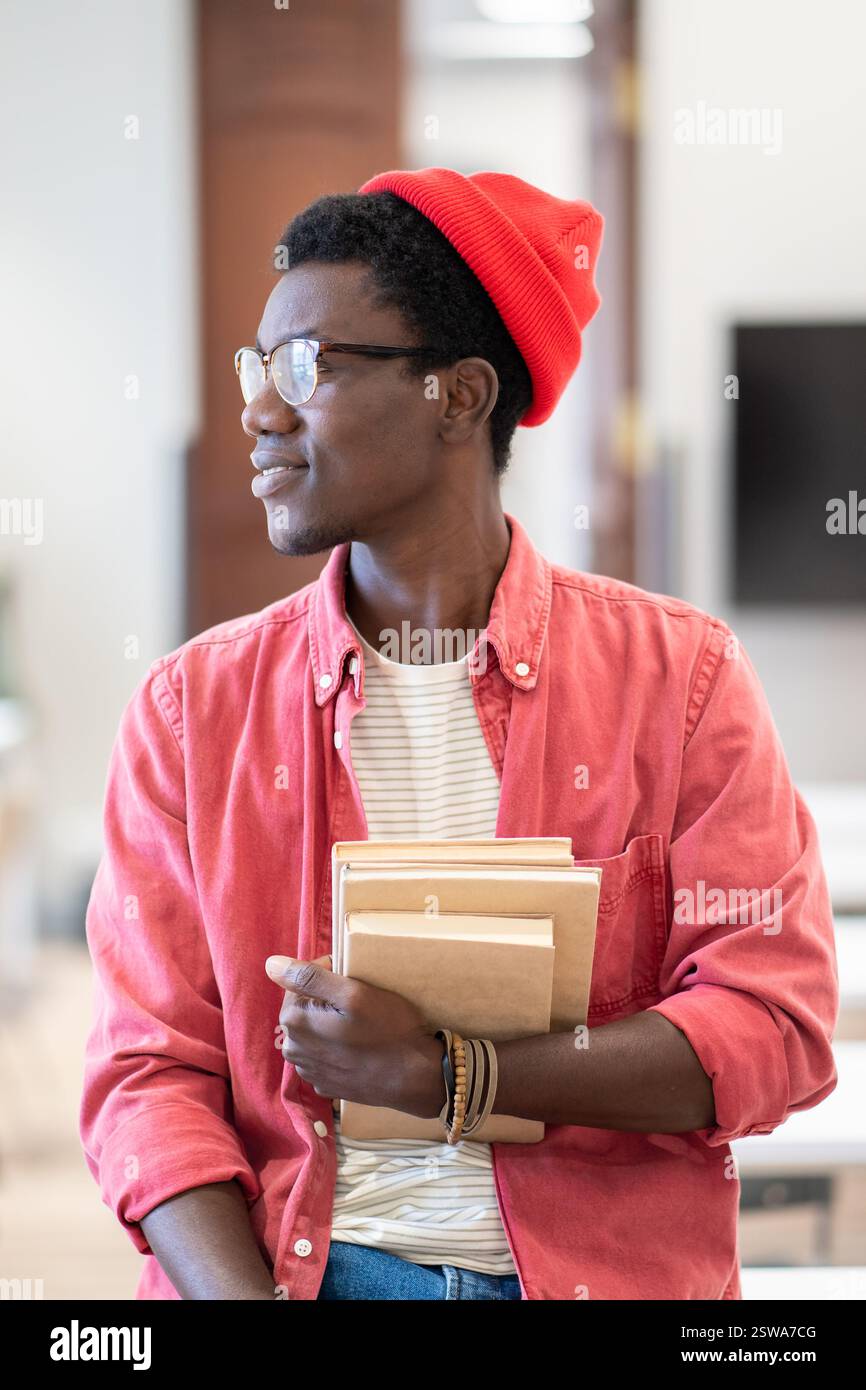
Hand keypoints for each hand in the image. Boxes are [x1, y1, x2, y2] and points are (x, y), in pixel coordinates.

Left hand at [265, 954, 445, 1118]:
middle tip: (359, 1003)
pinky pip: (323, 1056)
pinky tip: (359, 1048)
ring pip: (313, 1033)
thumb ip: (309, 977)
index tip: (352, 980)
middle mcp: (294, 1050)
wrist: (414, 1077)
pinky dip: (336, 1048)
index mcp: (295, 1022)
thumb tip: (271, 964)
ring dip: (330, 1025)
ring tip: (360, 1025)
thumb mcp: (353, 993)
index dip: (326, 975)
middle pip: (304, 1009)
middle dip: (326, 1002)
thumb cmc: (387, 1030)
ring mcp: (309, 1072)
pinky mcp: (325, 1086)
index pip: (298, 983)